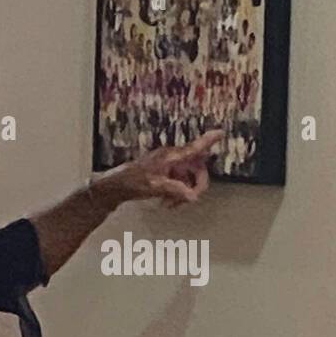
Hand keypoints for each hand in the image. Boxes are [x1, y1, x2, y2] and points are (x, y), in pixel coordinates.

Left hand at [94, 129, 222, 208]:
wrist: (117, 186)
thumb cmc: (133, 181)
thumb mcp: (155, 186)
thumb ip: (175, 190)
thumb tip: (193, 196)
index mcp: (171, 157)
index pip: (193, 148)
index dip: (208, 141)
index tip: (221, 132)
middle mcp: (172, 159)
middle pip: (197, 170)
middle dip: (196, 186)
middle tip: (189, 199)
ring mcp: (170, 167)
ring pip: (189, 180)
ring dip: (184, 193)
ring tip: (171, 204)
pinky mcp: (166, 174)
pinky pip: (180, 184)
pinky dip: (177, 194)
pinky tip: (167, 203)